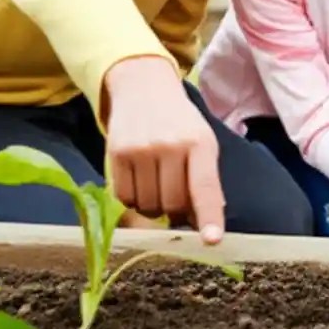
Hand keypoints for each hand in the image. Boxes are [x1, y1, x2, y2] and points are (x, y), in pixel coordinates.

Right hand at [104, 56, 225, 244]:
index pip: (206, 187)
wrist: (144, 88)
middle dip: (175, 212)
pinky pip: (123, 197)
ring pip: (147, 206)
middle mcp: (170, 145)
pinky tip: (139, 180)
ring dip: (153, 206)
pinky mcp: (116, 153)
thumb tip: (201, 224)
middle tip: (176, 198)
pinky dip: (132, 199)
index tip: (212, 240)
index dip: (209, 216)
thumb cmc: (180, 123)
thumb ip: (204, 180)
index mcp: (200, 143)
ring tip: (156, 182)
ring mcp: (141, 149)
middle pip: (172, 205)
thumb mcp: (202, 142)